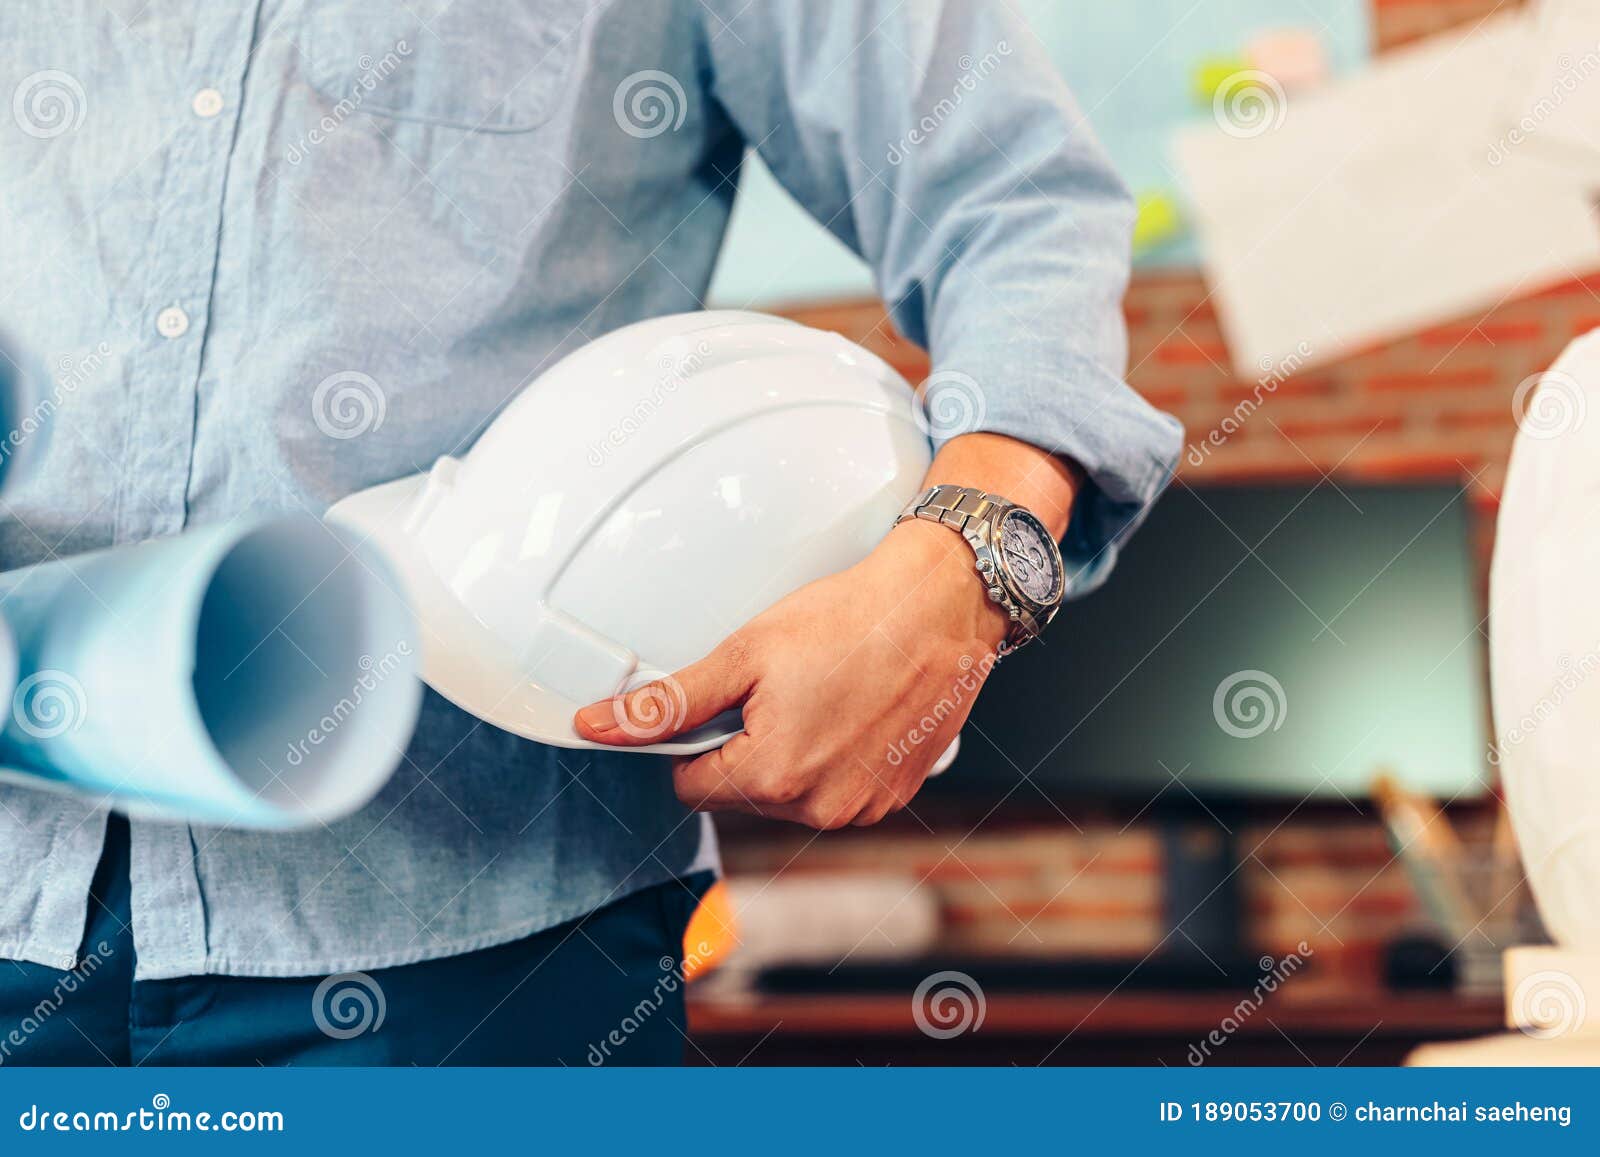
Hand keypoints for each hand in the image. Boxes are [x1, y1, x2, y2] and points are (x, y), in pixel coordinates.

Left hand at [573, 517, 1008, 828]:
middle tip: (778, 687)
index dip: (695, 740)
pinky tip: (851, 710)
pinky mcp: (893, 797)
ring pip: (788, 797)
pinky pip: (837, 792)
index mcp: (771, 778)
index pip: (690, 787)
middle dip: (744, 748)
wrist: (941, 608)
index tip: (724, 700)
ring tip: (820, 695)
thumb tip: (598, 728)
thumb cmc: (850, 620)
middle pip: (740, 794)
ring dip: (789, 757)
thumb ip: (667, 703)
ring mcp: (861, 808)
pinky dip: (833, 759)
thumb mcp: (745, 653)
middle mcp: (818, 808)